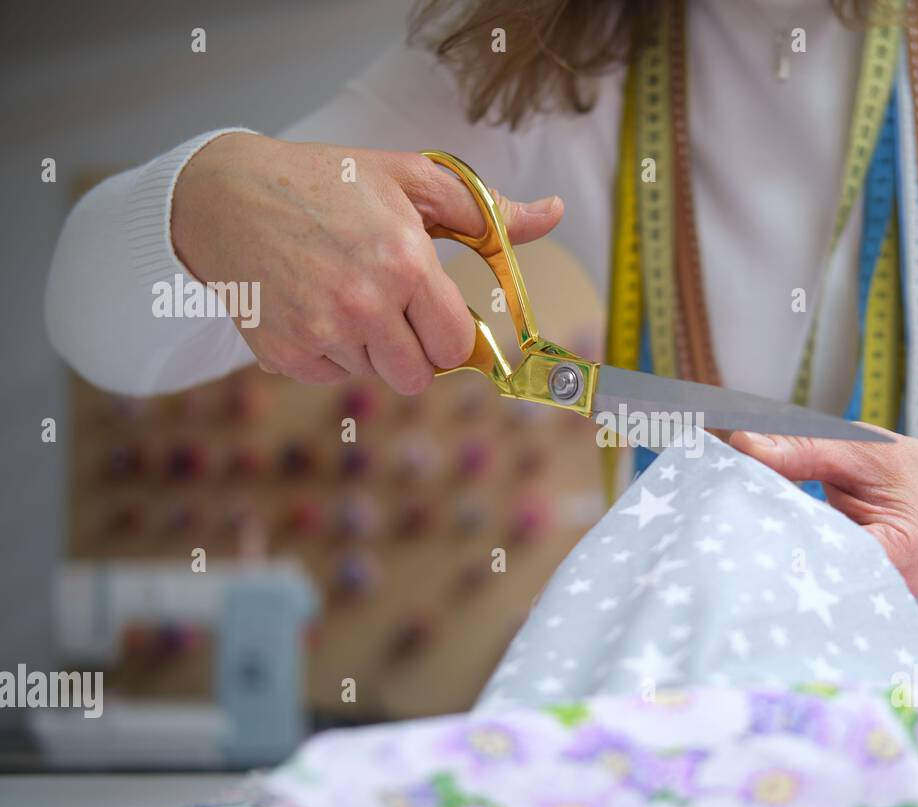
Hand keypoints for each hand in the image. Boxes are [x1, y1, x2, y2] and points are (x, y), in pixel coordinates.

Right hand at [171, 132, 563, 392]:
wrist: (226, 194)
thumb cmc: (329, 182)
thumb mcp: (412, 180)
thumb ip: (487, 211)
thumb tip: (553, 214)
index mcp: (405, 263)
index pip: (457, 344)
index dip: (451, 333)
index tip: (435, 312)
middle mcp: (363, 305)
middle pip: (419, 377)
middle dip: (414, 348)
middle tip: (389, 305)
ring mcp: (318, 333)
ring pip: (376, 377)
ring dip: (370, 348)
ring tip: (343, 295)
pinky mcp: (281, 354)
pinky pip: (331, 378)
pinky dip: (328, 354)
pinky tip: (312, 307)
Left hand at [729, 429, 917, 595]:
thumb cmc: (897, 467)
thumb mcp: (853, 447)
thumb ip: (801, 448)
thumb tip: (745, 444)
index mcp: (906, 546)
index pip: (840, 560)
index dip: (795, 550)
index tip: (756, 534)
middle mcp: (900, 584)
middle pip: (831, 587)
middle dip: (788, 567)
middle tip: (743, 550)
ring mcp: (884, 599)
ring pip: (828, 595)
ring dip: (794, 574)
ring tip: (755, 559)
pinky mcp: (867, 598)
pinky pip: (829, 593)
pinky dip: (803, 576)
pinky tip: (774, 566)